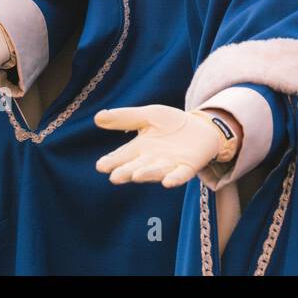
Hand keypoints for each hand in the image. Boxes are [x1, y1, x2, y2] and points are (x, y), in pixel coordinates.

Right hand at [95, 105, 234, 187]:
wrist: (200, 127)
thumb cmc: (171, 124)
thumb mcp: (148, 115)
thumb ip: (125, 118)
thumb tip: (97, 117)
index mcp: (138, 149)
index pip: (122, 156)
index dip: (112, 161)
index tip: (101, 166)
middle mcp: (151, 161)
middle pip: (136, 167)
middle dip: (126, 171)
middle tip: (115, 177)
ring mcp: (169, 165)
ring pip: (156, 172)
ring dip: (147, 174)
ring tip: (136, 175)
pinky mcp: (187, 167)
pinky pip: (180, 175)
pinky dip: (174, 179)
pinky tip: (168, 182)